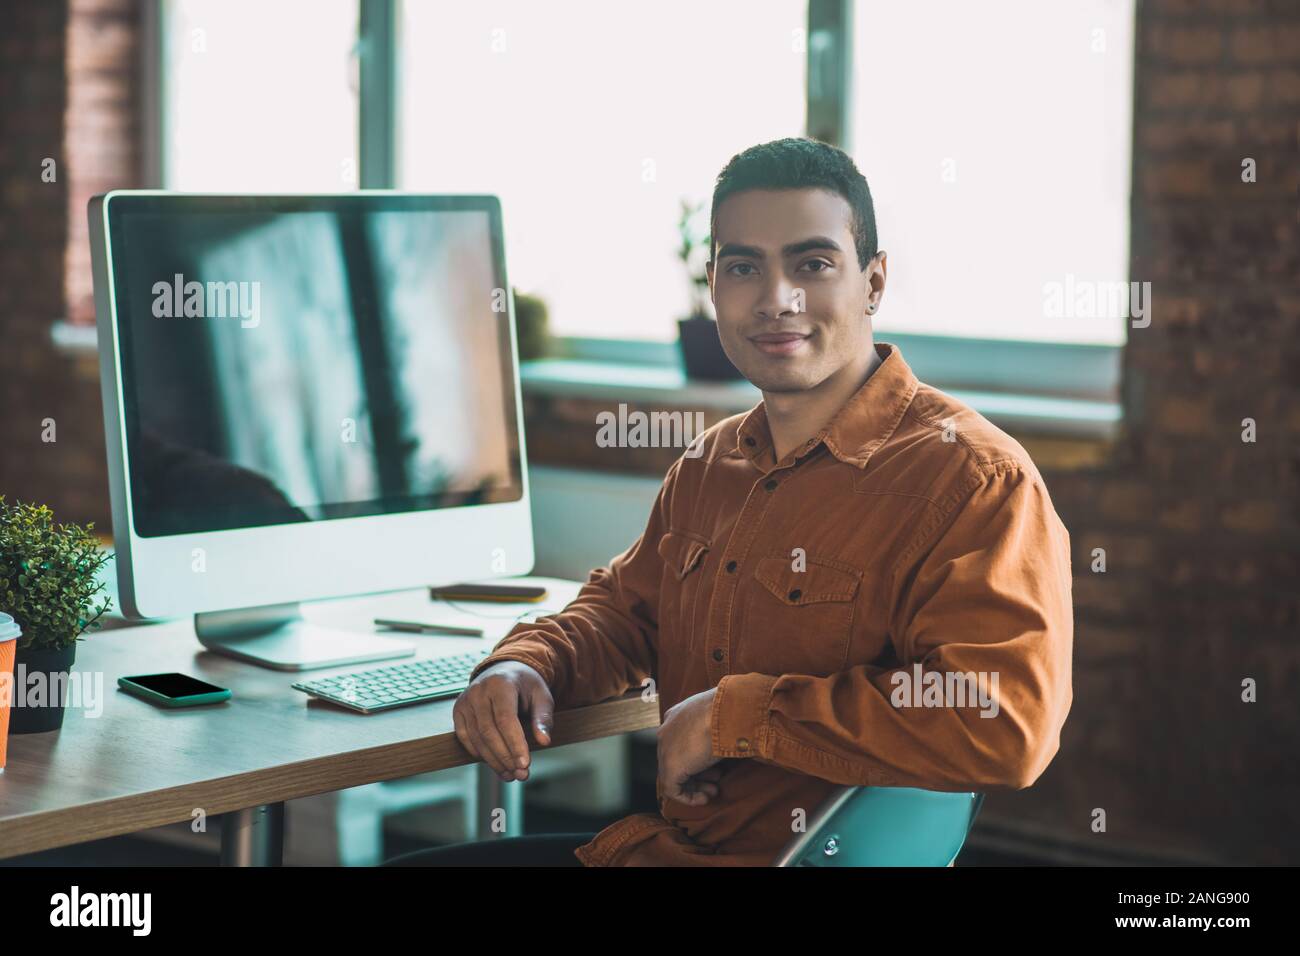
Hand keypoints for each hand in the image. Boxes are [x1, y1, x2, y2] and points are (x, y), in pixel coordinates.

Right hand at [453, 661, 553, 781]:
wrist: (504, 671)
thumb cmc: (526, 686)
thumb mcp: (541, 696)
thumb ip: (543, 718)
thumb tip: (544, 742)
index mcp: (500, 684)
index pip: (505, 719)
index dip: (515, 744)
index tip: (525, 764)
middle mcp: (478, 691)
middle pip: (489, 732)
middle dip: (505, 757)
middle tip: (521, 774)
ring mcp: (465, 701)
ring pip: (476, 738)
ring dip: (494, 760)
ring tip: (511, 775)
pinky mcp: (458, 711)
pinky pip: (466, 738)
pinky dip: (479, 754)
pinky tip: (496, 764)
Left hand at [657, 687, 722, 805]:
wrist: (727, 712)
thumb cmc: (730, 711)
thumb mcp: (719, 716)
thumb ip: (714, 727)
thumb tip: (728, 736)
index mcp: (675, 717)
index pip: (680, 744)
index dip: (698, 759)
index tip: (716, 768)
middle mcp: (666, 731)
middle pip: (677, 760)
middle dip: (698, 774)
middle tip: (716, 779)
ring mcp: (665, 749)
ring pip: (674, 775)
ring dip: (695, 787)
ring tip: (713, 791)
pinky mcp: (670, 767)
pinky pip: (673, 789)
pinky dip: (689, 798)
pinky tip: (705, 798)